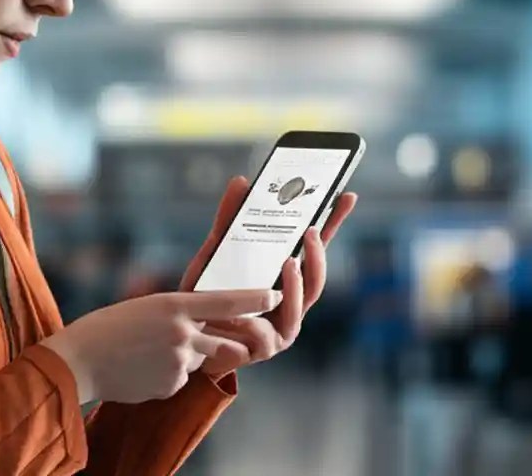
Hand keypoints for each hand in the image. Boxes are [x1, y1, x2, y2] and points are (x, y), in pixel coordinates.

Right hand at [42, 289, 280, 403]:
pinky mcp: (171, 385)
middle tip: (216, 339)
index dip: (256, 299)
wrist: (80, 360)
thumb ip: (182, 313)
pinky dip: (169, 375)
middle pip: (230, 343)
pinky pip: (183, 379)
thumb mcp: (150, 307)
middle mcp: (182, 333)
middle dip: (231, 344)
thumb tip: (207, 324)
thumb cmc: (112, 327)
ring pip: (203, 361)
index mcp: (175, 305)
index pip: (228, 301)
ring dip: (191, 358)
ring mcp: (178, 362)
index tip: (276, 295)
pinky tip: (143, 368)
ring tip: (155, 352)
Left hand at [179, 176, 357, 375]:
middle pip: (315, 279)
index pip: (315, 249)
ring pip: (299, 308)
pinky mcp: (261, 350)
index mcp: (285, 279)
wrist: (185, 338)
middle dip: (317, 255)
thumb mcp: (213, 253)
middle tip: (311, 231)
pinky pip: (263, 336)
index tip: (346, 195)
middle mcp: (290, 303)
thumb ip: (227, 220)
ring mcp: (279, 328)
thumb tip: (241, 181)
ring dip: (296, 287)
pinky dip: (253, 323)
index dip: (333, 223)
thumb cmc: (206, 296)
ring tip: (289, 264)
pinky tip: (241, 314)